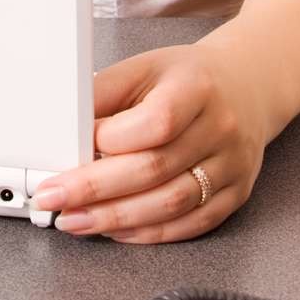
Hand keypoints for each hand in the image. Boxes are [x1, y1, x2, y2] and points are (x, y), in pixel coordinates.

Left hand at [32, 41, 268, 243]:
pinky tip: (115, 229)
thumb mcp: (145, 67)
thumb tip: (64, 127)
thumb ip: (105, 93)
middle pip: (156, 168)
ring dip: (116, 218)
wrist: (244, 87)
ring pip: (171, 204)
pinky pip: (189, 224)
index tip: (75, 148)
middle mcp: (220, 128)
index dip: (112, 139)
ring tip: (74, 219)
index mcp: (197, 86)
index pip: (157, 121)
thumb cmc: (186, 78)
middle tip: (54, 197)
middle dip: (96, 189)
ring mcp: (232, 165)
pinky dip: (147, 232)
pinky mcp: (234, 195)